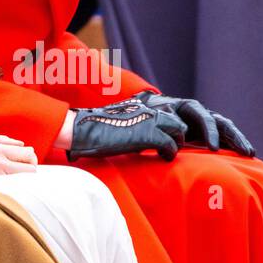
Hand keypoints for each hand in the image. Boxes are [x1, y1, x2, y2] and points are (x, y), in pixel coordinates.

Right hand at [68, 97, 186, 161]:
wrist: (84, 129)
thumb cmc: (93, 129)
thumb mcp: (117, 121)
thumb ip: (130, 124)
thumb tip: (135, 139)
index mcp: (139, 105)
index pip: (166, 112)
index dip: (169, 126)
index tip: (167, 136)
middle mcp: (147, 110)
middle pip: (176, 120)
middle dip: (178, 134)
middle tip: (172, 145)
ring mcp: (149, 121)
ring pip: (178, 130)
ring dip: (176, 143)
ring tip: (169, 152)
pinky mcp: (148, 136)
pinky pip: (170, 144)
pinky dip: (170, 153)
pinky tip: (164, 157)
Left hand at [137, 91, 254, 156]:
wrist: (154, 112)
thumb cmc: (156, 114)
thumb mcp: (158, 115)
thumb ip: (167, 123)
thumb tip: (176, 139)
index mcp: (191, 107)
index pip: (205, 119)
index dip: (211, 133)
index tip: (213, 149)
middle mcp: (204, 114)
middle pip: (224, 124)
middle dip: (235, 138)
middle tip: (246, 151)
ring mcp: (209, 123)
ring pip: (228, 131)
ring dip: (239, 142)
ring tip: (251, 154)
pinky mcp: (209, 133)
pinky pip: (224, 139)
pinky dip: (233, 147)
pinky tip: (244, 157)